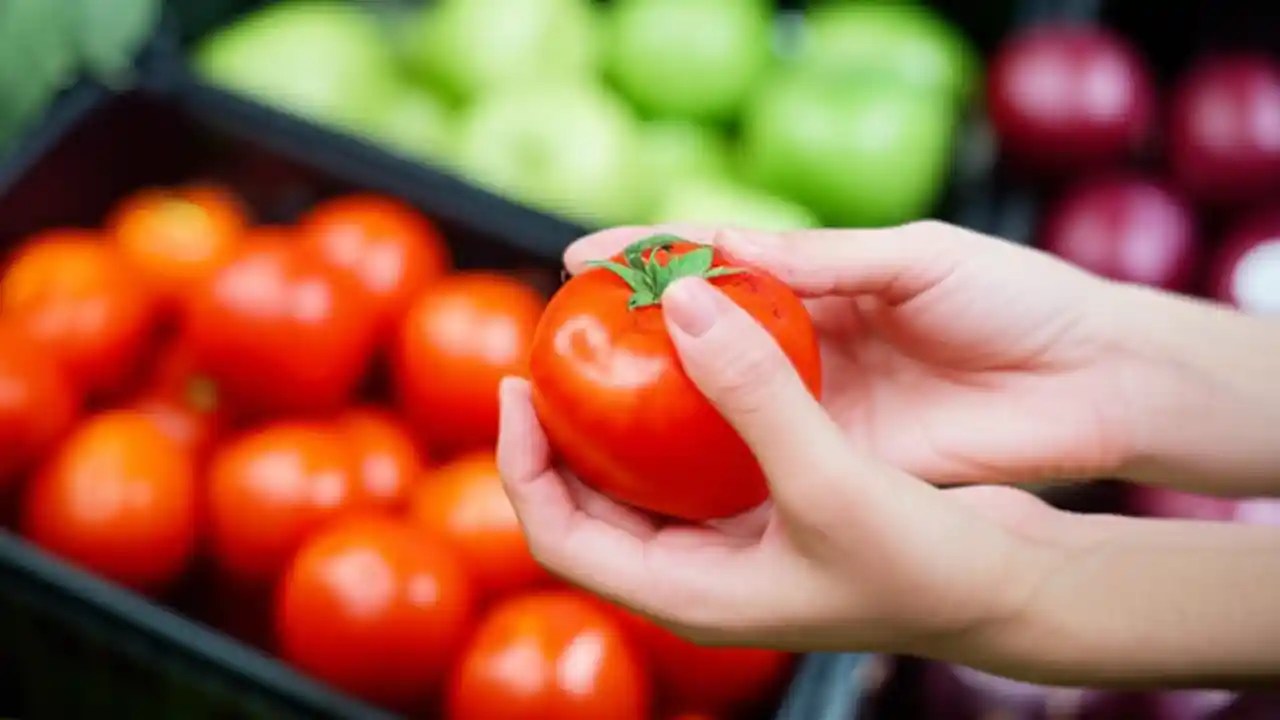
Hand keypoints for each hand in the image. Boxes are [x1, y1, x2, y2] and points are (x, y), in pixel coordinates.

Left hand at [496, 273, 1058, 659]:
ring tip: (608, 342)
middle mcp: (700, 574)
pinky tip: (695, 350)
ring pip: (645, 477)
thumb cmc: (922, 565)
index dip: (519, 463)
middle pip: (590, 504)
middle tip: (552, 352)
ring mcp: (736, 545)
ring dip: (620, 416)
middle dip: (560, 432)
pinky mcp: (774, 513)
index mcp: (688, 594)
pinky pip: (701, 456)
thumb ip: (753, 392)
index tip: (516, 386)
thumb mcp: (828, 479)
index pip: (560, 536)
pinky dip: (684, 409)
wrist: (1010, 590)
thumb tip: (677, 299)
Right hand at [564, 222, 1137, 485]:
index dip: (644, 254)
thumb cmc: (1015, 300)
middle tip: (561, 333)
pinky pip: (755, 452)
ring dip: (651, 395)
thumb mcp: (919, 259)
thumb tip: (722, 247)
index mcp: (820, 277)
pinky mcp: (835, 455)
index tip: (579, 258)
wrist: (1089, 386)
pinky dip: (703, 451)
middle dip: (627, 329)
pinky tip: (652, 455)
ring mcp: (814, 400)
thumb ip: (826, 257)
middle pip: (698, 331)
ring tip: (582, 395)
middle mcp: (804, 340)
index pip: (714, 258)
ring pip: (715, 396)